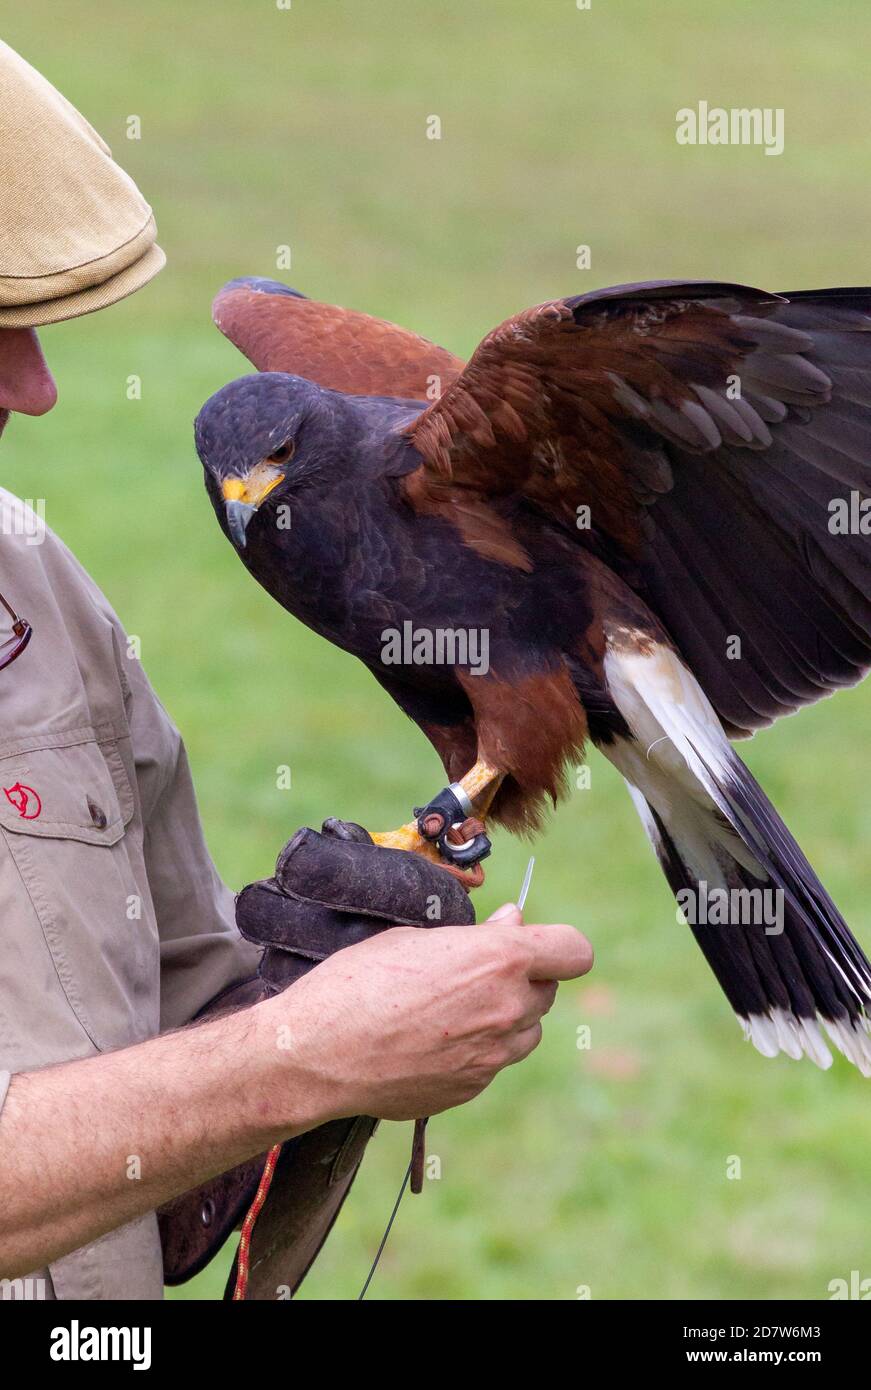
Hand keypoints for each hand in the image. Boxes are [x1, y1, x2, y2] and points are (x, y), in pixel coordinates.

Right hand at [262, 902, 592, 1121]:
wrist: (319, 1052)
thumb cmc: (360, 981)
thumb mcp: (415, 938)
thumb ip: (476, 935)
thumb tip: (513, 923)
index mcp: (500, 959)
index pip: (575, 952)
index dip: (558, 946)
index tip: (534, 945)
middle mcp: (508, 1008)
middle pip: (548, 991)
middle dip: (522, 979)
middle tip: (473, 972)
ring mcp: (494, 1055)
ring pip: (526, 1030)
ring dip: (506, 1016)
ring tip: (452, 1008)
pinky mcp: (473, 1088)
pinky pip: (493, 1061)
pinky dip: (477, 1049)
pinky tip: (432, 1040)